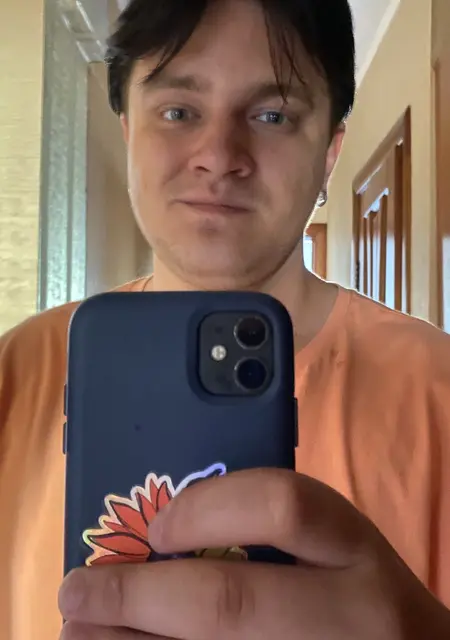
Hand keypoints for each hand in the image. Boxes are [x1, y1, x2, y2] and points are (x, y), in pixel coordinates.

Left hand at [59, 469, 449, 638]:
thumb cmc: (361, 596)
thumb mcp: (333, 547)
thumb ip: (271, 531)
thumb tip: (161, 532)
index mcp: (353, 548)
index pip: (282, 506)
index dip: (207, 509)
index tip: (157, 527)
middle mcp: (350, 615)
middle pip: (229, 603)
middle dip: (135, 597)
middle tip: (77, 589)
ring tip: (79, 630)